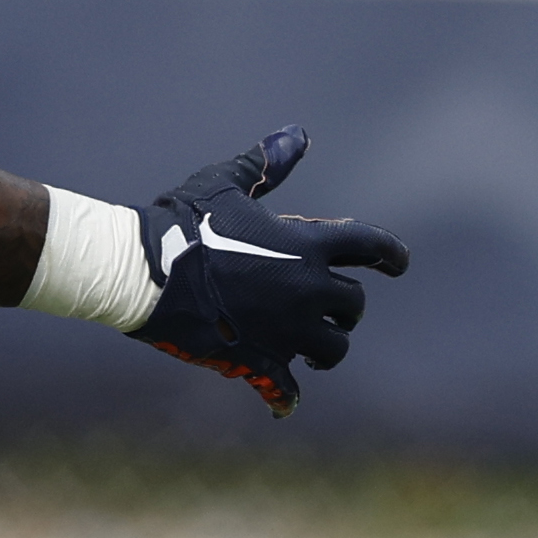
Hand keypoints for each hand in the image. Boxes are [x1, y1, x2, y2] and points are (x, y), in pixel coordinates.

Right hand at [129, 127, 408, 417]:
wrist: (138, 270)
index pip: (372, 247)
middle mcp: (309, 288)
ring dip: (326, 347)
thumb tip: (298, 134)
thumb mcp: (225, 183)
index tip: (400, 264)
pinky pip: (286, 387)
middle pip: (353, 304)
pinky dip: (287, 397)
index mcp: (309, 245)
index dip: (391, 255)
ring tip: (312, 350)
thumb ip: (265, 164)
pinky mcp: (259, 359)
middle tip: (332, 309)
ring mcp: (287, 328)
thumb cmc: (181, 221)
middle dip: (344, 306)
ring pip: (334, 347)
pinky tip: (286, 404)